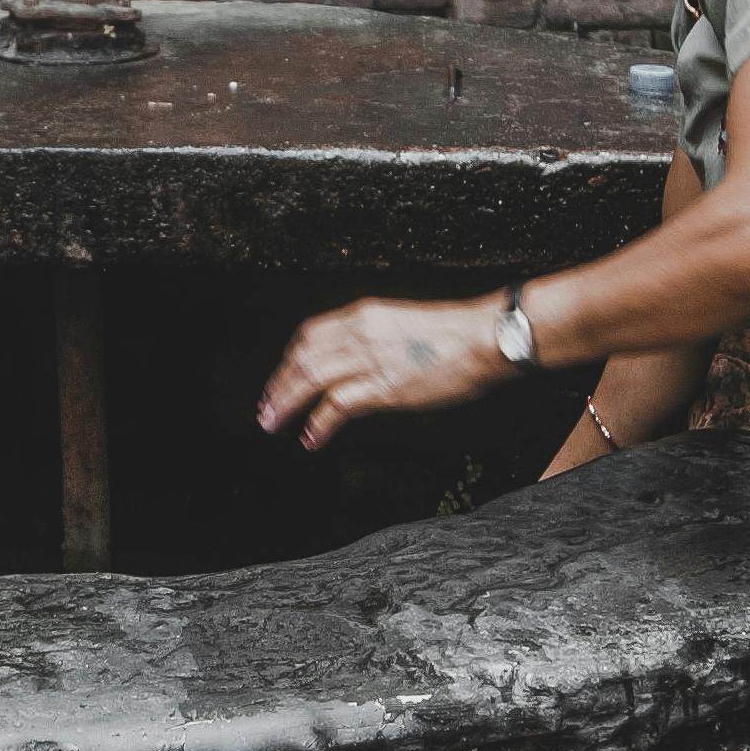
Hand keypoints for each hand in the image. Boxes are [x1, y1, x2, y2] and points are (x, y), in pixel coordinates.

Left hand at [258, 298, 510, 446]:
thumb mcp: (402, 325)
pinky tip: (311, 437)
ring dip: (286, 404)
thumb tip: (359, 362)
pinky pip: (337, 405)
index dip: (288, 359)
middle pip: (302, 358)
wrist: (484, 337)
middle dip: (278, 385)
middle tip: (265, 409)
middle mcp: (359, 332)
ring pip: (310, 379)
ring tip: (274, 424)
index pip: (309, 334)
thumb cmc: (453, 334)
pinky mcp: (383, 386)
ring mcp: (369, 359)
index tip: (280, 378)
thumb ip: (376, 339)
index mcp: (363, 313)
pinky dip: (319, 422)